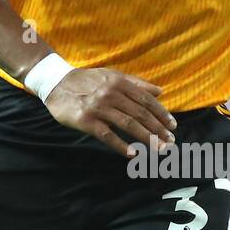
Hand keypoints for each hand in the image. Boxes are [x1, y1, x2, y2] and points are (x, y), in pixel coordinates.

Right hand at [44, 67, 175, 156]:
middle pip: (140, 114)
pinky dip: (121, 145)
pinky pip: (107, 135)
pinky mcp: (86, 121)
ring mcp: (98, 108)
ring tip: (159, 149)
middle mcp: (111, 94)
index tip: (173, 126)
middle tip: (170, 142)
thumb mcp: (112, 76)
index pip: (146, 100)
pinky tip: (133, 154)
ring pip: (128, 125)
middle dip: (158, 129)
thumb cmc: (87, 81)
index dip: (161, 114)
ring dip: (146, 138)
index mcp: (119, 82)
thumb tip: (160, 91)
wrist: (56, 84)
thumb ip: (136, 84)